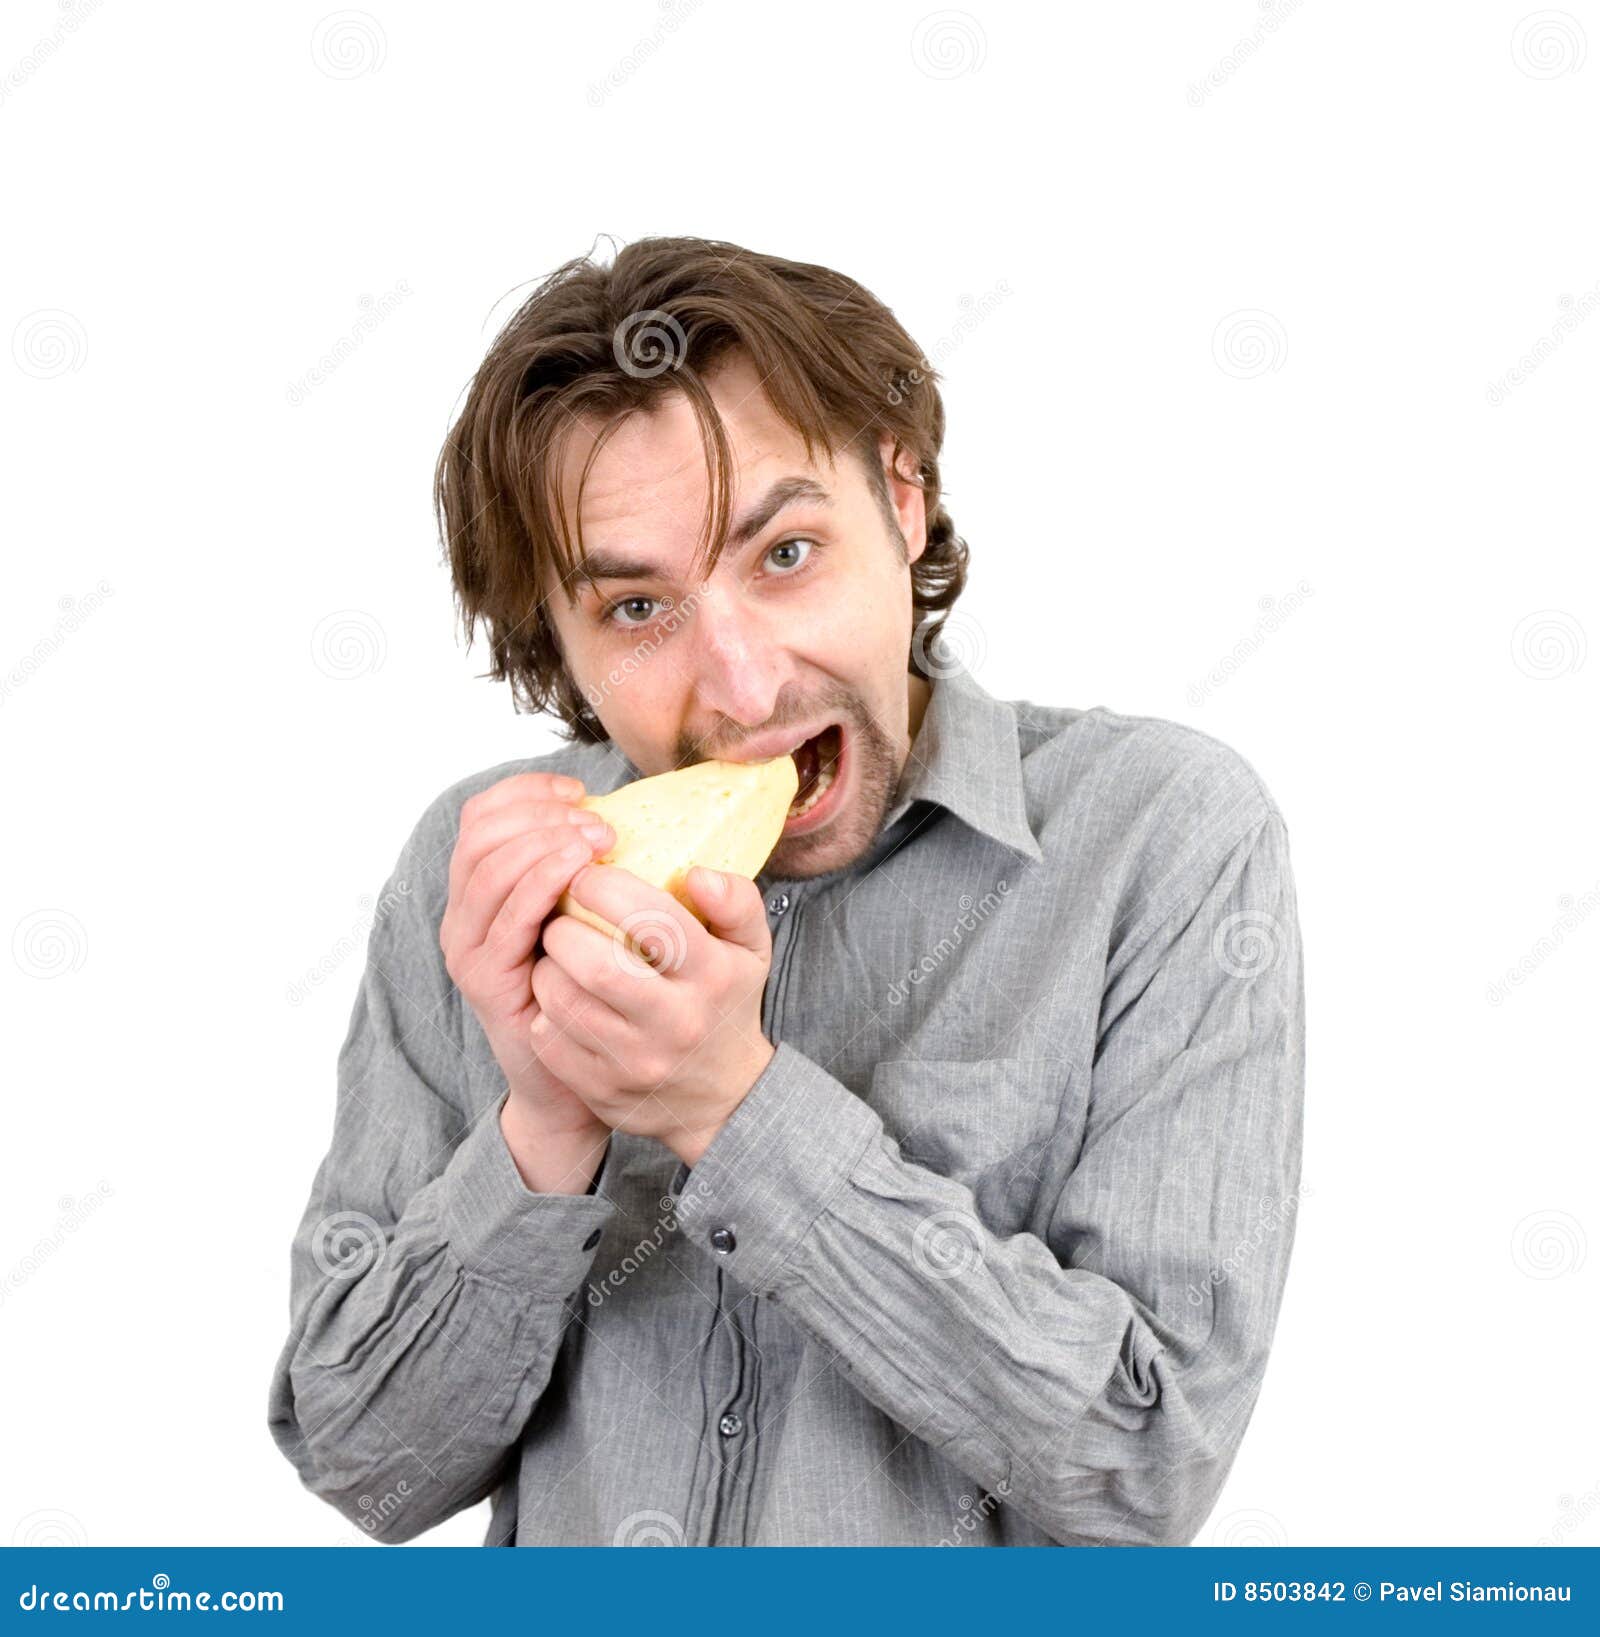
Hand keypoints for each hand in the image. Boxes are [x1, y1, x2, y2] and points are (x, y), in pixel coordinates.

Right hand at [439, 772, 614, 1140]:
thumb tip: (618, 811)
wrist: (576, 1078)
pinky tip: (580, 873)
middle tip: (597, 822)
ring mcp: (469, 946)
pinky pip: (505, 918)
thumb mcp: (585, 916)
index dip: (528, 790)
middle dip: (540, 813)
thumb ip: (585, 868)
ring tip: (595, 841)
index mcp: (484, 887)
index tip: (582, 790)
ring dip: (543, 842)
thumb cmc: (593, 990)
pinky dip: (540, 884)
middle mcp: (466, 912)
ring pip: (487, 867)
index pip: (484, 814)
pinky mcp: (485, 980)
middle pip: (481, 832)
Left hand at [530, 864, 776, 1164]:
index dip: (606, 888)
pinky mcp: (603, 1089)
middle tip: (559, 919)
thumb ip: (736, 900)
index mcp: (711, 975)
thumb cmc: (726, 1002)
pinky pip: (549, 1040)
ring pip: (563, 1002)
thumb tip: (696, 873)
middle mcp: (676, 1022)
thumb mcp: (750, 948)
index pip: (654, 920)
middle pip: (597, 966)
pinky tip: (558, 997)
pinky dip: (543, 1010)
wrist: (725, 1097)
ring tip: (555, 956)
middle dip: (563, 930)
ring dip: (546, 968)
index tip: (586, 875)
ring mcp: (637, 1062)